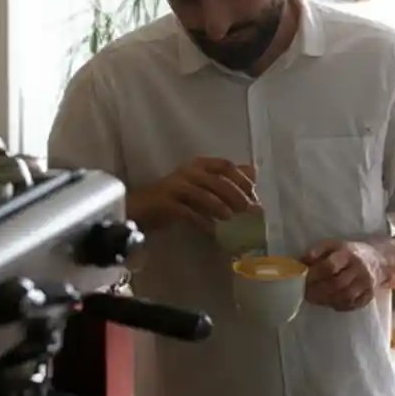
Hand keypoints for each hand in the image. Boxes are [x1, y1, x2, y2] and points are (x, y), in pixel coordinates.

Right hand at [126, 158, 257, 234]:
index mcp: (199, 165)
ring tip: (230, 219)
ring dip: (220, 207)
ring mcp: (176, 187)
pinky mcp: (166, 203)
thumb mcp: (202, 187)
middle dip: (236, 195)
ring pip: (204, 195)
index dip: (242, 179)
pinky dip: (202, 221)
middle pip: (217, 180)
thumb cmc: (176, 198)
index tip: (254, 194)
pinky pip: (188, 212)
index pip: (225, 165)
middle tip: (249, 211)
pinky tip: (212, 230)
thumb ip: (226, 180)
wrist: (140, 209)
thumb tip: (253, 172)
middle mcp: (188, 172)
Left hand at [301, 240, 385, 311]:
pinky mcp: (370, 295)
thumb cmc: (351, 252)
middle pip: (337, 284)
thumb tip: (302, 261)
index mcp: (349, 253)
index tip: (304, 280)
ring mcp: (366, 284)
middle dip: (318, 292)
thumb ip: (317, 251)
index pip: (330, 266)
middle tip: (307, 294)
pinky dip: (340, 306)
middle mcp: (360, 269)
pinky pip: (353, 305)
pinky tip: (331, 302)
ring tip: (317, 299)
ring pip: (345, 297)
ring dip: (328, 300)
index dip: (315, 275)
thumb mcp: (334, 244)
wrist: (379, 260)